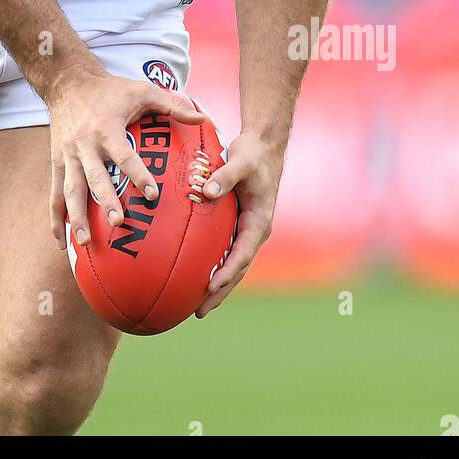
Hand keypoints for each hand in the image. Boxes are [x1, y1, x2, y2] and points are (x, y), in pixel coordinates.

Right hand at [46, 67, 206, 250]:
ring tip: (83, 243)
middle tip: (118, 222)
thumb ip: (172, 104)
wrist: (68, 82)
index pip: (124, 155)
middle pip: (95, 177)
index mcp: (106, 128)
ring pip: (71, 189)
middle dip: (105, 201)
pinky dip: (56, 217)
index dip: (138, 174)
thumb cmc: (111, 89)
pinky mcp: (57, 161)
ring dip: (76, 217)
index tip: (153, 194)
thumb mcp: (142, 90)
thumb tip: (202, 118)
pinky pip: (55, 192)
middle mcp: (85, 144)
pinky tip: (60, 241)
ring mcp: (68, 155)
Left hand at [195, 131, 285, 316]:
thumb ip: (225, 177)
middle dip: (219, 292)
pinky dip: (213, 264)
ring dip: (216, 285)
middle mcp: (254, 231)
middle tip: (199, 311)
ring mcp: (246, 230)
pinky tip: (195, 274)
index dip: (227, 272)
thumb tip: (205, 192)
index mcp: (259, 222)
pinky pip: (224, 250)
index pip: (242, 254)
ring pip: (231, 264)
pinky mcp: (237, 224)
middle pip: (237, 269)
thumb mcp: (241, 162)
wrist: (263, 146)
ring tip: (196, 305)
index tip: (211, 287)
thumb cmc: (253, 154)